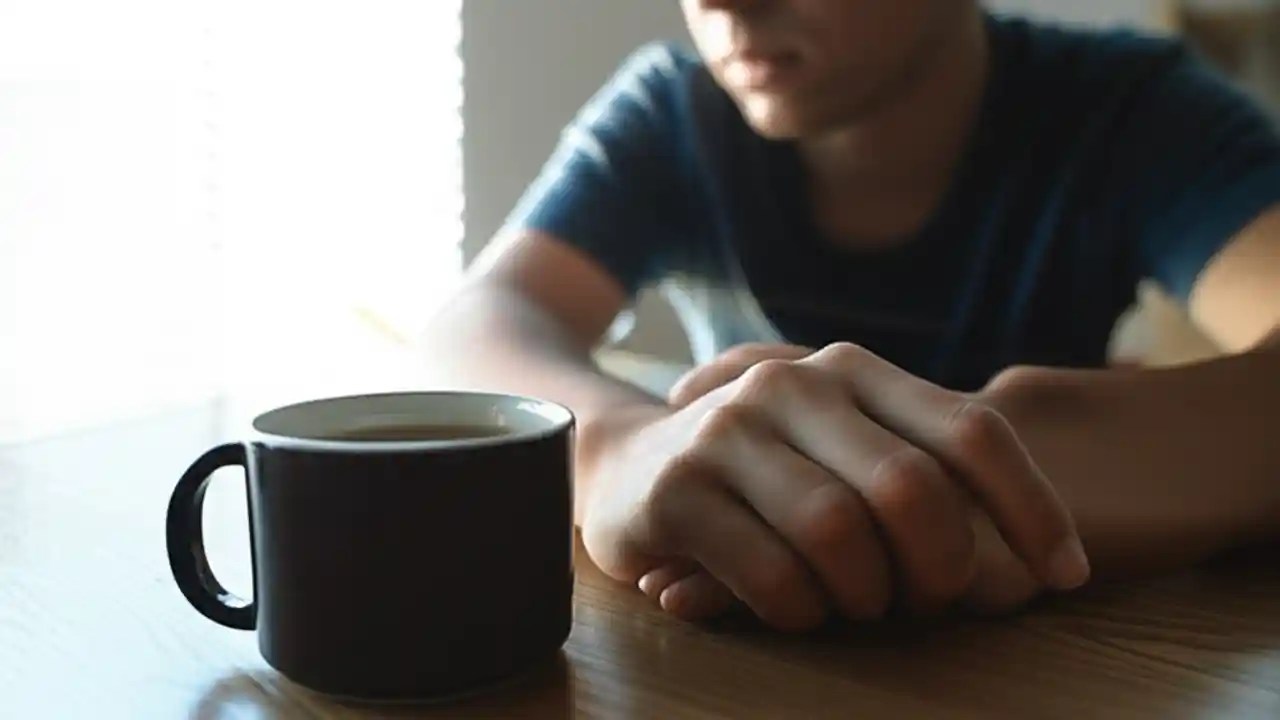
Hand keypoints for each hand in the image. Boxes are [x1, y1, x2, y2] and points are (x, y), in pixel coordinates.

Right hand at [580, 342, 1087, 629]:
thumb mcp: (844, 448)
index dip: (1032, 508)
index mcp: (852, 371)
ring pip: (840, 538)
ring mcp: (728, 433)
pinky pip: (775, 578)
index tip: (1065, 576)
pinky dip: (802, 614)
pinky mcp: (678, 491)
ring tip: (850, 603)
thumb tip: (1044, 562)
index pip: (970, 431)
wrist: (625, 464)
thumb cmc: (765, 472)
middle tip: (927, 602)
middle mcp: (792, 387)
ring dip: (864, 597)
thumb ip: (926, 475)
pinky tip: (792, 607)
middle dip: (941, 569)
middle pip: (912, 490)